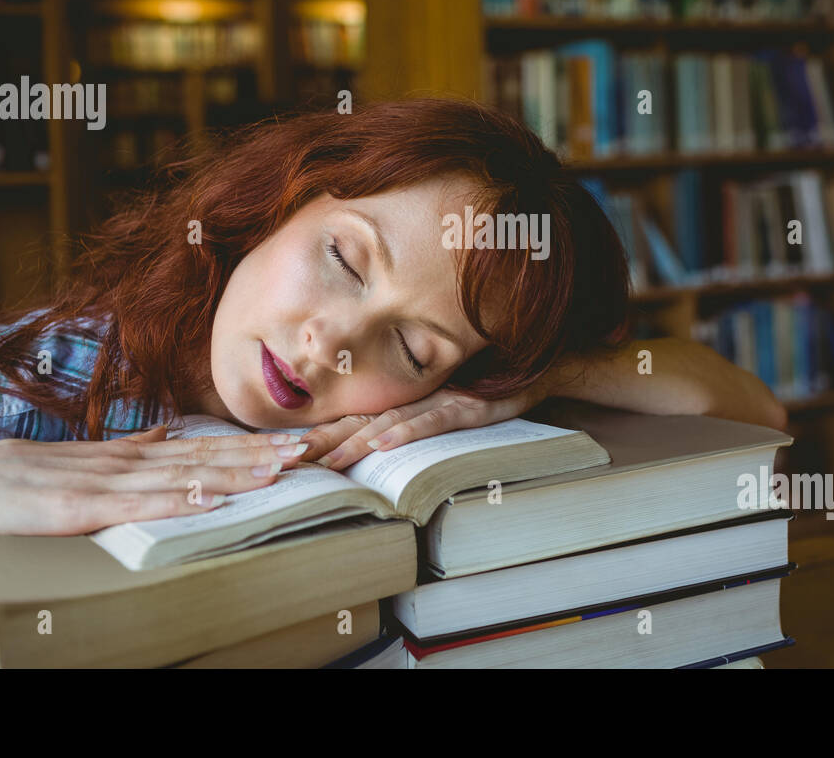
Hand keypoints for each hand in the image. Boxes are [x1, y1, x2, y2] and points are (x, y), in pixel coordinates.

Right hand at [0, 424, 309, 536]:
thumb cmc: (27, 476)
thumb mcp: (90, 459)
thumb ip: (133, 449)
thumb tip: (170, 434)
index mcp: (132, 454)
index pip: (203, 447)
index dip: (250, 444)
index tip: (292, 443)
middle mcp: (129, 463)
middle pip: (206, 456)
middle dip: (258, 453)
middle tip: (306, 451)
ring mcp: (108, 483)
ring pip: (184, 476)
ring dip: (234, 472)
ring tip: (277, 470)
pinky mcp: (84, 507)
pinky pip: (141, 505)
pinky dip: (179, 501)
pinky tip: (212, 500)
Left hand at [292, 384, 547, 471]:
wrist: (543, 372)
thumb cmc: (495, 392)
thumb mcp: (451, 412)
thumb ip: (416, 424)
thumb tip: (377, 450)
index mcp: (409, 403)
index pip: (357, 420)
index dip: (323, 434)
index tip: (290, 452)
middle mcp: (419, 400)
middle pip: (363, 422)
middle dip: (326, 442)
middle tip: (291, 460)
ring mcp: (443, 401)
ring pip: (391, 423)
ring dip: (356, 443)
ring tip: (328, 460)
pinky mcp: (470, 407)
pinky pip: (433, 421)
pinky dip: (407, 433)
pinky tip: (384, 444)